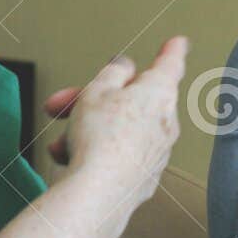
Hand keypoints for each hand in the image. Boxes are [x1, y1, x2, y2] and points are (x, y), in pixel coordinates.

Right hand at [44, 36, 187, 207]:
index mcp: (159, 93)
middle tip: (60, 103)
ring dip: (86, 131)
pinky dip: (94, 154)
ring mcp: (156, 154)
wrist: (98, 194)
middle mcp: (165, 123)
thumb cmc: (101, 139)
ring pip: (119, 131)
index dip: (171, 51)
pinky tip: (67, 160)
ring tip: (59, 141)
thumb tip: (126, 69)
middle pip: (131, 102)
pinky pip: (116, 157)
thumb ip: (113, 74)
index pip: (170, 65)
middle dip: (93, 101)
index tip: (178, 43)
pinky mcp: (143, 179)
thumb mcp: (98, 91)